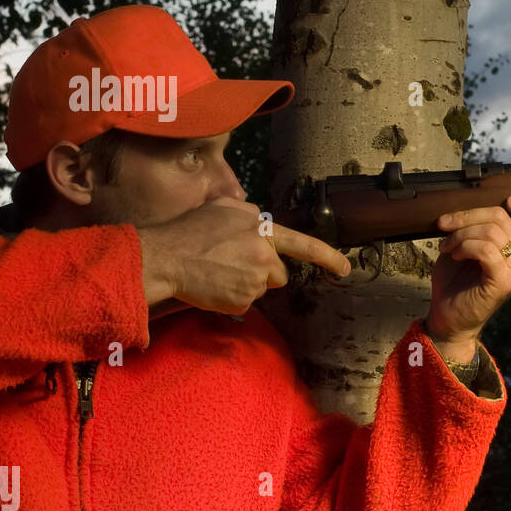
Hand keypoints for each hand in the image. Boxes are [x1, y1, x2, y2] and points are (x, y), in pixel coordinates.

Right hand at [138, 197, 350, 316]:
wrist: (164, 257)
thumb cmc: (189, 230)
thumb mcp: (223, 207)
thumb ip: (249, 214)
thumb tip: (259, 219)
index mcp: (262, 230)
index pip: (304, 244)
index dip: (328, 257)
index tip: (346, 268)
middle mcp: (264, 254)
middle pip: (279, 273)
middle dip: (263, 271)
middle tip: (231, 262)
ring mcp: (255, 280)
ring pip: (262, 288)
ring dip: (247, 283)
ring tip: (219, 271)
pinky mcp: (243, 301)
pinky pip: (246, 302)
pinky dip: (232, 297)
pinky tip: (214, 285)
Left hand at [426, 195, 510, 356]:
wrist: (447, 317)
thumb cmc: (454, 281)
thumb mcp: (462, 246)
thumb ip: (474, 226)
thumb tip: (467, 203)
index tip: (510, 200)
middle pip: (501, 218)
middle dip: (467, 216)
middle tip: (444, 226)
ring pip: (493, 232)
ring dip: (461, 235)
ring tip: (446, 247)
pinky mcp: (503, 281)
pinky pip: (487, 250)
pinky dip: (466, 247)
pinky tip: (455, 255)